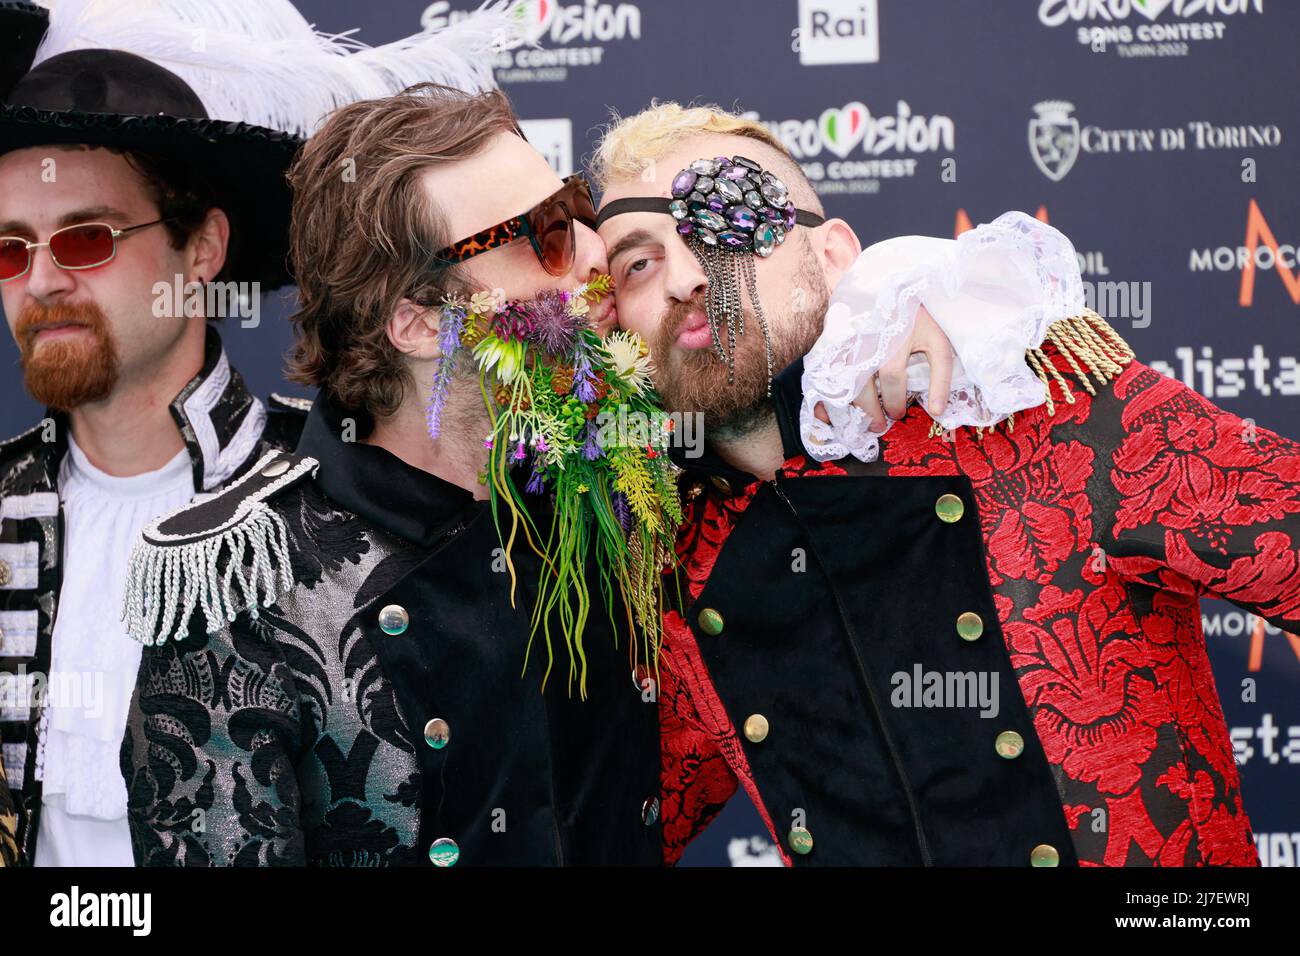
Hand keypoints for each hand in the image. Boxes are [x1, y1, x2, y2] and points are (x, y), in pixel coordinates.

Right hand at [813, 304, 954, 431]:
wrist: (888, 286)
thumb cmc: (914, 316)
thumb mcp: (936, 340)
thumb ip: (941, 375)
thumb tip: (937, 410)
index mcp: (892, 344)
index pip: (891, 382)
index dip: (894, 403)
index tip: (897, 414)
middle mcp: (865, 345)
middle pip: (861, 388)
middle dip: (870, 412)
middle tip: (877, 425)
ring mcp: (845, 343)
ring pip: (840, 383)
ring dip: (846, 408)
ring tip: (855, 421)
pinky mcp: (831, 342)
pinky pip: (823, 373)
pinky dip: (821, 395)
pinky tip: (825, 413)